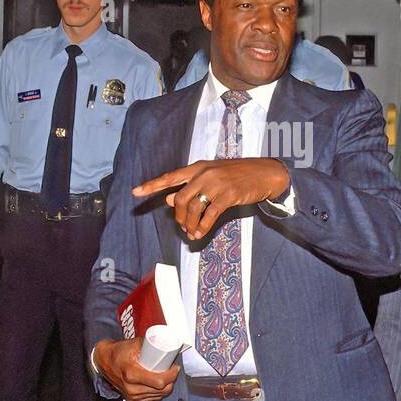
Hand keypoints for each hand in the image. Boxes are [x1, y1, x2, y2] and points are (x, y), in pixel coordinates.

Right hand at [94, 337, 179, 400]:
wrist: (104, 362)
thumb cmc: (119, 352)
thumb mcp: (133, 344)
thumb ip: (149, 344)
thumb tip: (165, 343)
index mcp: (131, 374)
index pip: (159, 381)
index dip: (171, 375)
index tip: (175, 367)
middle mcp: (131, 388)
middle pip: (161, 390)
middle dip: (171, 381)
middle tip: (172, 370)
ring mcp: (132, 396)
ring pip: (158, 396)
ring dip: (166, 387)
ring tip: (167, 376)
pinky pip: (152, 399)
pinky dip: (158, 393)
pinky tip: (159, 385)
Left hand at [133, 158, 290, 241]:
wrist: (265, 173)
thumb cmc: (238, 175)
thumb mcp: (212, 177)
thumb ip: (191, 187)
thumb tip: (169, 201)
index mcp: (198, 167)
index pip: (170, 177)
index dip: (152, 185)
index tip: (135, 192)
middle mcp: (204, 173)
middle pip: (180, 198)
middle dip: (179, 217)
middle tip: (183, 227)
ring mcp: (217, 183)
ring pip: (193, 208)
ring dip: (190, 224)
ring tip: (191, 233)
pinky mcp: (228, 195)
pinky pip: (209, 215)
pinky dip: (202, 227)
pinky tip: (200, 233)